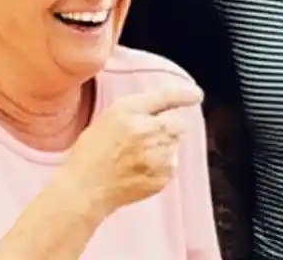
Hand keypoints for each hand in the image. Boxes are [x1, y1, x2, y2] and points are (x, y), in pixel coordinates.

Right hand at [60, 85, 203, 215]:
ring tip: (139, 153)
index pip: (166, 97)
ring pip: (176, 142)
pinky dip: (162, 163)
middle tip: (152, 132)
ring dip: (165, 144)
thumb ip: (136, 110)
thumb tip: (165, 108)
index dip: (183, 95)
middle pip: (179, 122)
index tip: (195, 94)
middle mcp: (148, 130)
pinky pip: (172, 163)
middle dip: (171, 124)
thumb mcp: (108, 118)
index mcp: (129, 111)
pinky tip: (140, 167)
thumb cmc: (91, 152)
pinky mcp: (165, 176)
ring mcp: (159, 155)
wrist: (86, 187)